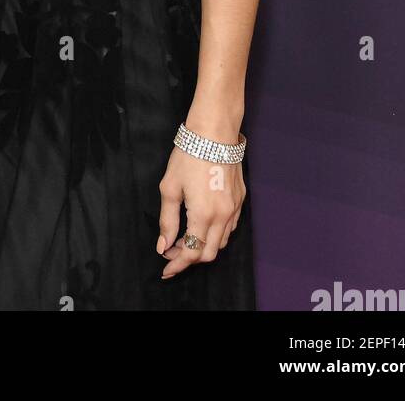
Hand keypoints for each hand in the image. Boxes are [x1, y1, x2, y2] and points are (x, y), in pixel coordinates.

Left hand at [156, 145, 246, 278]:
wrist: (214, 133)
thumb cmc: (189, 156)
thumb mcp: (170, 187)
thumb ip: (167, 220)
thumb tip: (163, 246)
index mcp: (204, 215)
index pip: (191, 252)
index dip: (177, 265)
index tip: (166, 270)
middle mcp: (223, 216)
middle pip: (208, 253)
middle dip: (189, 258)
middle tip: (171, 252)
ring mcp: (235, 209)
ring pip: (221, 243)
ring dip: (202, 247)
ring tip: (183, 238)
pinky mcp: (241, 200)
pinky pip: (229, 228)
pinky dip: (215, 234)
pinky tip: (201, 226)